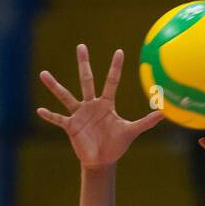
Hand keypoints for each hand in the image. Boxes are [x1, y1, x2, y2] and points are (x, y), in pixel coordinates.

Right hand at [37, 44, 163, 169]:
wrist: (102, 160)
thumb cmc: (116, 144)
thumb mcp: (131, 131)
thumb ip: (146, 122)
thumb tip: (164, 114)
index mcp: (106, 104)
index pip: (111, 81)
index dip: (115, 67)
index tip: (119, 51)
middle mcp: (91, 105)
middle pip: (86, 80)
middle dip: (84, 64)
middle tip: (81, 46)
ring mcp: (79, 114)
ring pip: (66, 96)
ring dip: (55, 86)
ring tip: (43, 74)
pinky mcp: (71, 126)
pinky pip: (58, 119)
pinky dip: (50, 115)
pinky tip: (40, 110)